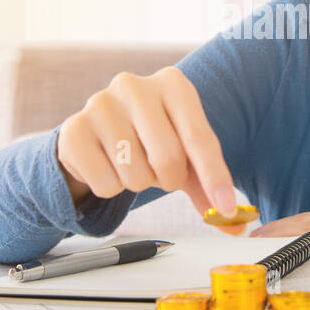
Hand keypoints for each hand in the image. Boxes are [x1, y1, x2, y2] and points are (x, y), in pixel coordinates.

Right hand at [55, 66, 237, 218]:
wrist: (96, 132)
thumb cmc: (149, 139)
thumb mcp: (185, 154)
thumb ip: (209, 186)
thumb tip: (236, 225)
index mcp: (172, 84)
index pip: (200, 139)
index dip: (214, 178)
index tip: (226, 209)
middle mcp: (135, 86)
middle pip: (169, 159)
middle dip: (168, 180)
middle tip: (160, 172)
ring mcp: (100, 104)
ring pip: (135, 175)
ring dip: (138, 183)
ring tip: (131, 163)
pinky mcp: (73, 130)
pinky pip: (105, 184)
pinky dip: (110, 187)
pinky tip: (106, 165)